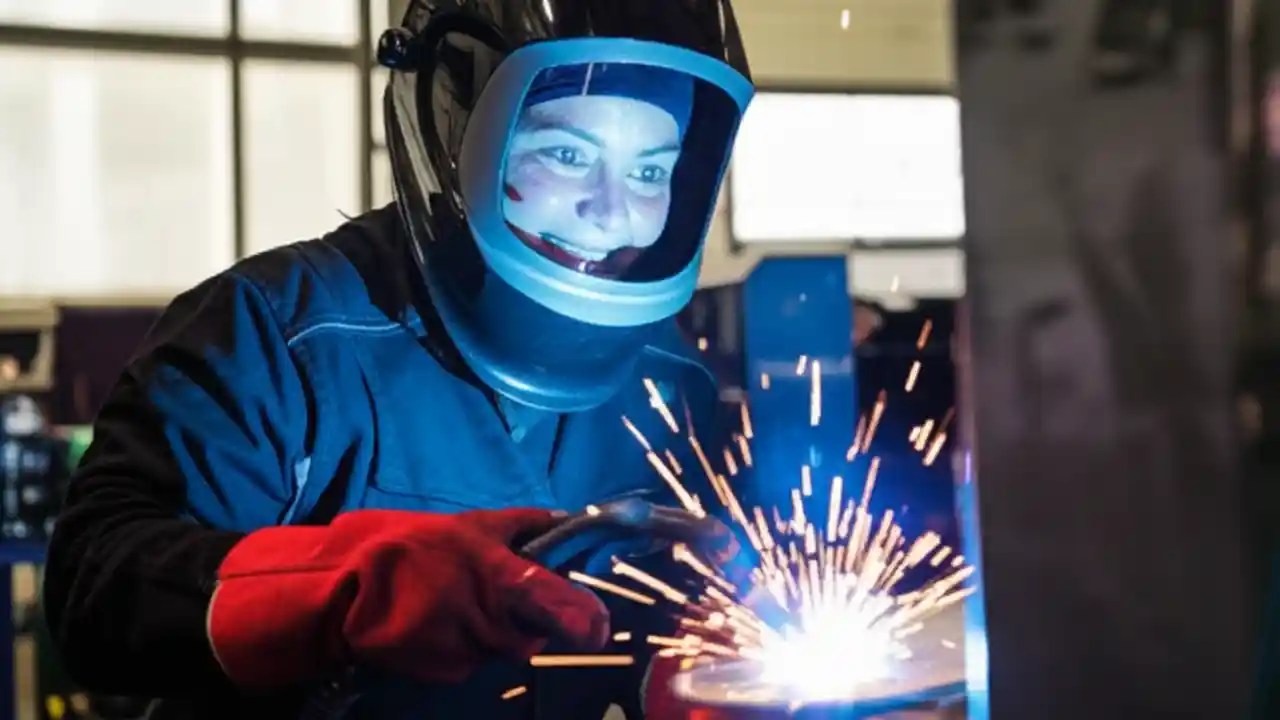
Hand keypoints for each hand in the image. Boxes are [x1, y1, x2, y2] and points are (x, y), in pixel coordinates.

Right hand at [207, 508, 608, 687]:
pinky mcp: (448, 674)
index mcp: (500, 580)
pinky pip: (475, 659)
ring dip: (494, 627)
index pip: (561, 608)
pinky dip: (466, 643)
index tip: (599, 624)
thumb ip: (523, 525)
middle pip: (535, 632)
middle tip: (495, 590)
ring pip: (505, 646)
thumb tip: (567, 518)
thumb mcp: (468, 524)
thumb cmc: (407, 549)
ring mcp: (469, 653)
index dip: (585, 617)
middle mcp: (491, 623)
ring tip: (457, 600)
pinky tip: (439, 621)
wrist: (339, 594)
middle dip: (526, 616)